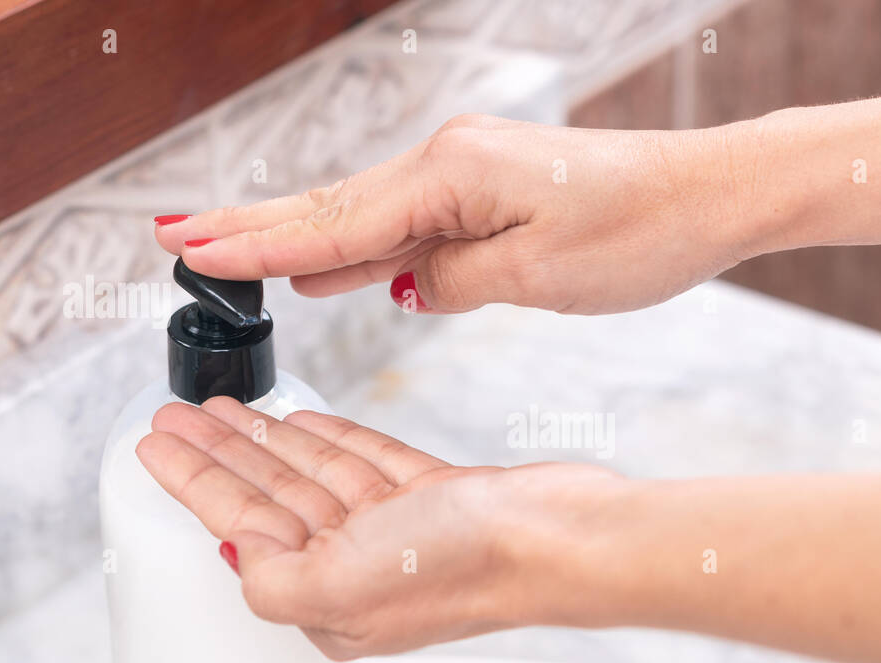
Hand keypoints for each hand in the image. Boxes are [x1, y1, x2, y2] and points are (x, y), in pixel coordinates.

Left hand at [135, 397, 622, 658]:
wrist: (559, 539)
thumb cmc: (463, 569)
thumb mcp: (338, 589)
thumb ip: (269, 578)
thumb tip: (230, 551)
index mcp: (328, 601)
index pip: (241, 528)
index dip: (194, 483)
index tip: (155, 444)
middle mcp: (360, 570)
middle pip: (270, 499)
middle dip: (220, 456)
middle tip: (176, 415)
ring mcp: (400, 533)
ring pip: (314, 476)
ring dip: (267, 442)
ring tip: (222, 408)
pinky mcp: (437, 499)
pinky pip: (367, 463)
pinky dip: (333, 441)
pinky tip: (302, 422)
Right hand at [153, 115, 756, 314]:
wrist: (706, 194)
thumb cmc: (639, 233)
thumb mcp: (538, 274)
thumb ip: (454, 278)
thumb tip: (403, 282)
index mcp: (450, 177)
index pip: (335, 222)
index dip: (260, 246)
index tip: (191, 251)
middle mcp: (447, 162)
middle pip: (331, 206)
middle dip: (251, 228)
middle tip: (173, 238)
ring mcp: (465, 173)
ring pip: (363, 215)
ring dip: (295, 237)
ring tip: (223, 249)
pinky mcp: (487, 191)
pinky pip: (406, 223)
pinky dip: (358, 246)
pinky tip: (329, 267)